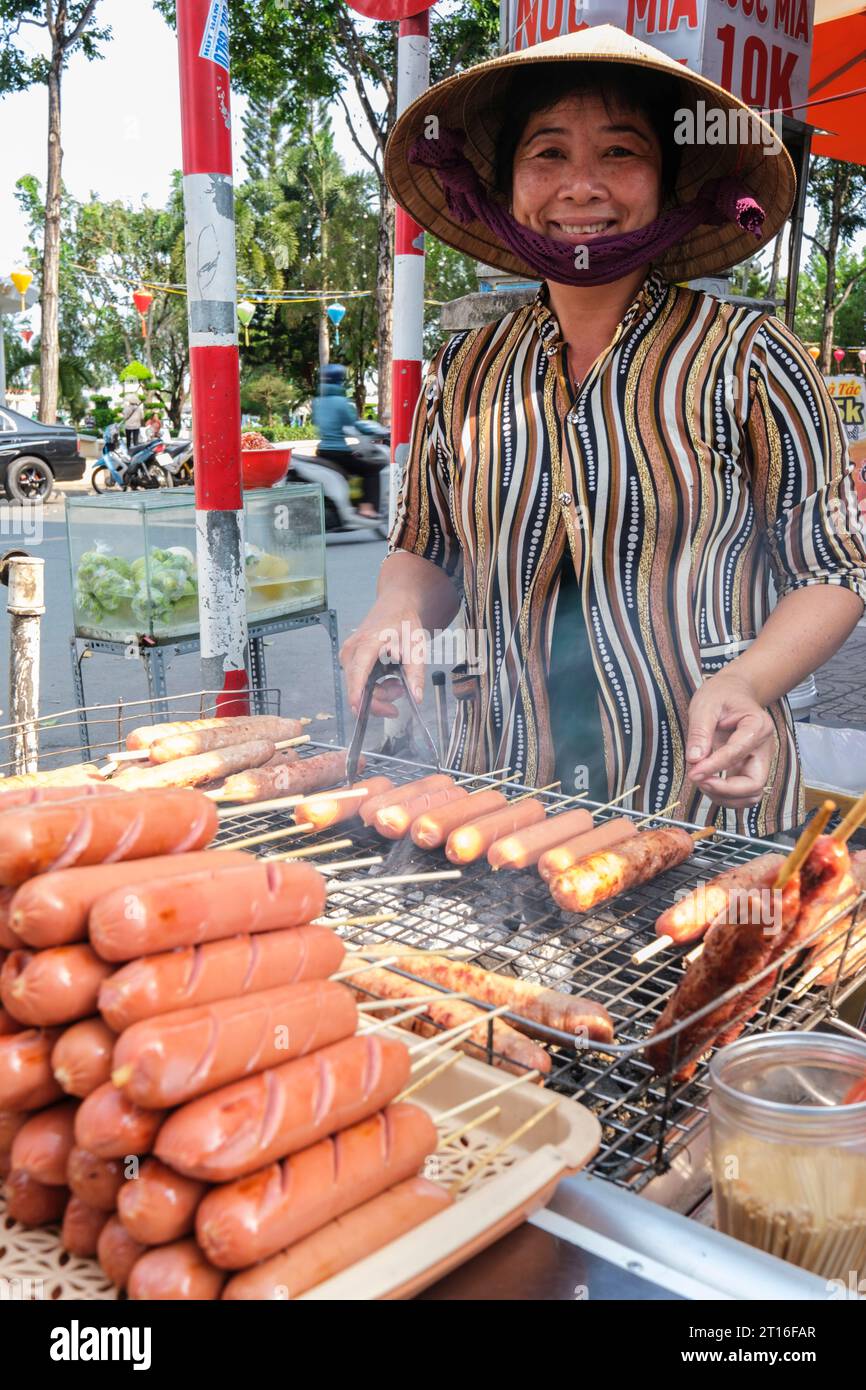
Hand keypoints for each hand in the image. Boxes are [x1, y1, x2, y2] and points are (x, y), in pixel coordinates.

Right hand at [340, 603, 427, 718]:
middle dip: (380, 698)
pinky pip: (359, 682)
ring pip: (358, 687)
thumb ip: (416, 672)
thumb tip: (416, 696)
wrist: (395, 604)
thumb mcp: (416, 646)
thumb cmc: (403, 621)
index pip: (358, 672)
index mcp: (367, 643)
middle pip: (357, 686)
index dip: (357, 693)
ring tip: (398, 683)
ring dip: (379, 692)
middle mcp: (352, 650)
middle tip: (401, 692)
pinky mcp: (350, 659)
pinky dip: (374, 686)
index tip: (359, 710)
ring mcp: (348, 655)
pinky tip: (389, 678)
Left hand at [685, 672, 775, 808]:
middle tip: (698, 780)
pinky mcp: (749, 769)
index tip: (693, 772)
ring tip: (701, 781)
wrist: (733, 692)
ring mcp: (759, 761)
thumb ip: (700, 732)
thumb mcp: (705, 705)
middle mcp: (763, 747)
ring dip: (724, 796)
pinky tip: (707, 782)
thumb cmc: (722, 695)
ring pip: (750, 795)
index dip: (712, 767)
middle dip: (724, 790)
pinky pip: (742, 793)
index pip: (736, 754)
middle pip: (753, 785)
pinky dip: (725, 795)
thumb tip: (694, 759)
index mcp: (757, 726)